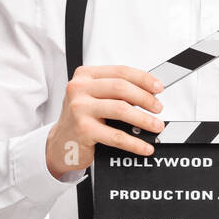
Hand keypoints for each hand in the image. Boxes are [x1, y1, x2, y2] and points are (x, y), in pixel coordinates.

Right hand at [46, 64, 165, 178]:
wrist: (60, 144)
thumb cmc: (81, 119)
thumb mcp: (93, 97)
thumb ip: (115, 91)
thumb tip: (149, 94)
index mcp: (85, 76)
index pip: (120, 72)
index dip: (143, 79)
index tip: (158, 87)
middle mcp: (79, 89)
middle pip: (121, 87)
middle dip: (146, 98)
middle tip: (158, 108)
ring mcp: (79, 108)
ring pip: (121, 109)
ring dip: (144, 119)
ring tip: (156, 126)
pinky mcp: (83, 129)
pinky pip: (115, 135)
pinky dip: (134, 143)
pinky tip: (144, 147)